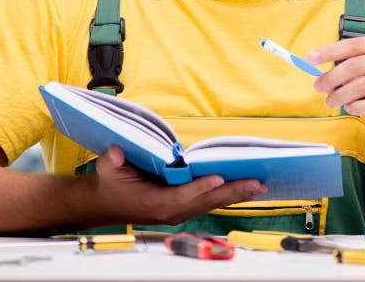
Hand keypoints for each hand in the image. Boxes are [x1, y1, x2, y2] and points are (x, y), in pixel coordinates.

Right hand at [91, 146, 266, 225]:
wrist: (105, 203)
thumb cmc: (110, 184)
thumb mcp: (107, 168)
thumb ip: (113, 160)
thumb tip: (118, 151)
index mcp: (154, 203)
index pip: (181, 196)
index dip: (200, 188)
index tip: (218, 178)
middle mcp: (171, 211)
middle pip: (206, 202)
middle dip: (232, 192)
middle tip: (256, 184)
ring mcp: (179, 212)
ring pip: (212, 204)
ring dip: (237, 195)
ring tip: (259, 187)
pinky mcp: (184, 208)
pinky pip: (209, 202)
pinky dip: (228, 196)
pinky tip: (245, 190)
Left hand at [307, 35, 364, 124]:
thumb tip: (332, 70)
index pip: (354, 44)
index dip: (330, 51)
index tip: (310, 59)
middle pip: (355, 65)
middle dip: (332, 77)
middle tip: (318, 87)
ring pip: (363, 86)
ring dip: (342, 95)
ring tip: (331, 101)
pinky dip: (360, 107)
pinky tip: (351, 108)